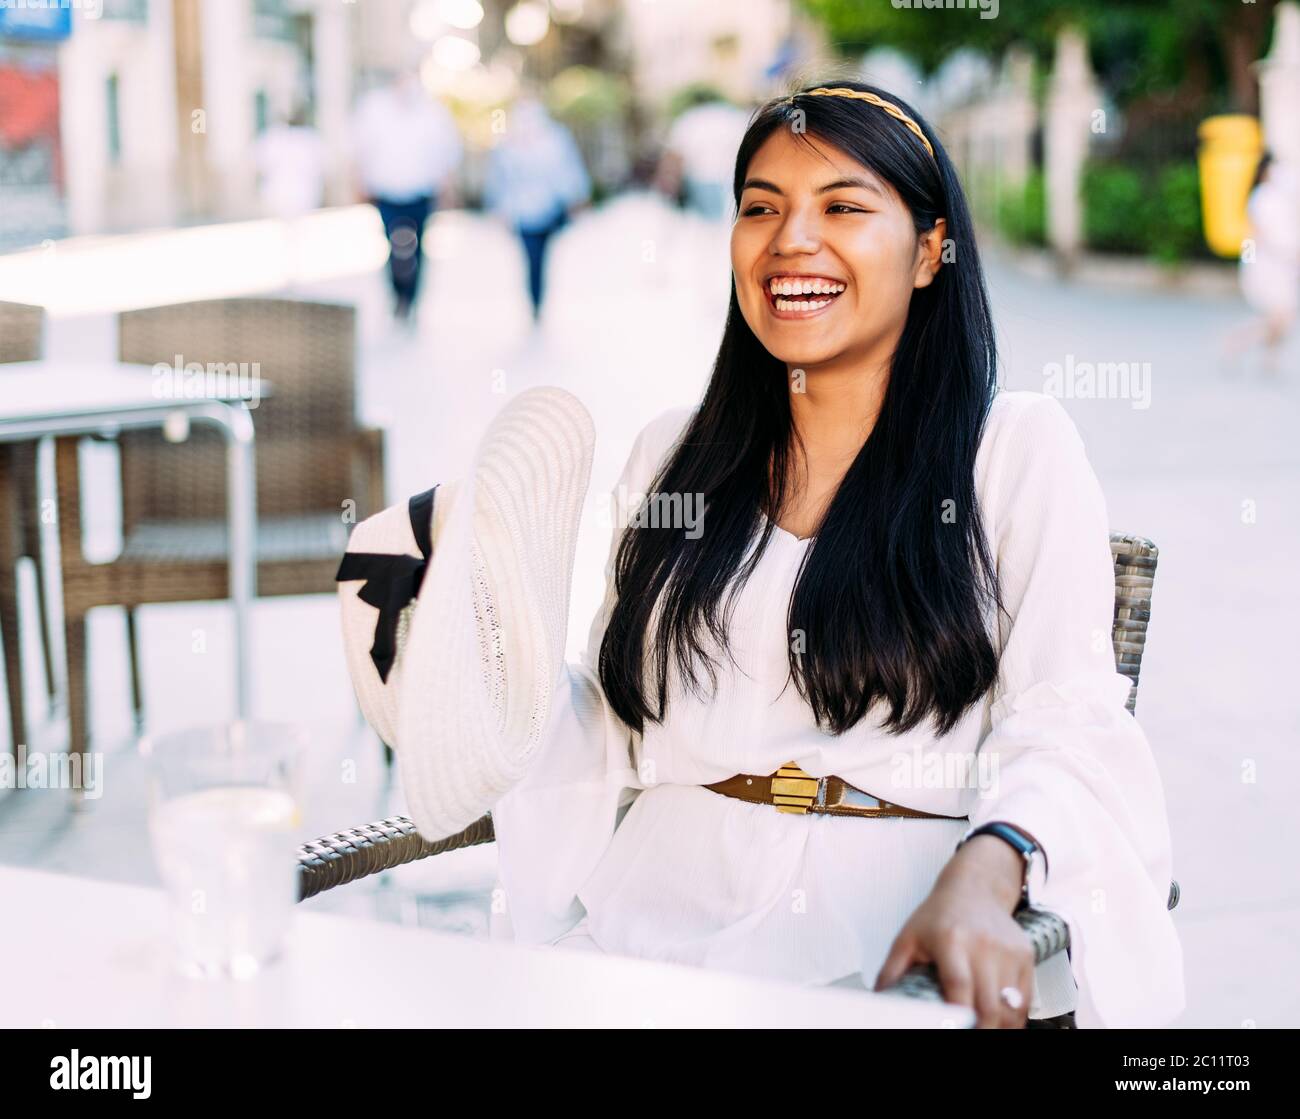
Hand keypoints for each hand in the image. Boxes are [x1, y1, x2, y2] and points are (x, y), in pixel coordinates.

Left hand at [873, 835, 1033, 1027]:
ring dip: (999, 1025)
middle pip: (988, 1002)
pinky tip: (999, 1021)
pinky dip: (1014, 1016)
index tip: (952, 1026)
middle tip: (968, 1032)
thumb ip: (892, 970)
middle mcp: (982, 944)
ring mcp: (1007, 950)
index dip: (957, 1013)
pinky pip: (1025, 997)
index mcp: (950, 939)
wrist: (974, 889)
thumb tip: (881, 997)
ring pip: (1010, 1005)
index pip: (958, 984)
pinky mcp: (1024, 955)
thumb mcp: (909, 937)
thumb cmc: (939, 915)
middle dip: (981, 1028)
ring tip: (982, 1028)